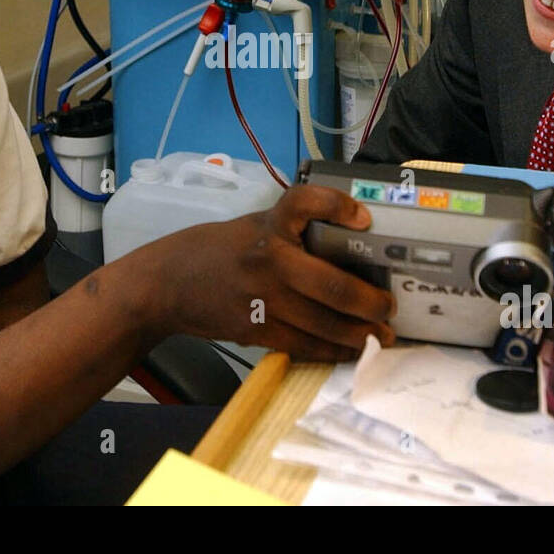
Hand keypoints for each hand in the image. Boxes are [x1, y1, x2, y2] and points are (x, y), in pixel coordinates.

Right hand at [140, 184, 396, 362]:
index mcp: (267, 228)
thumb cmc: (214, 250)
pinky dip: (332, 350)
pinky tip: (351, 350)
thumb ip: (290, 231)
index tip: (364, 219)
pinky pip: (303, 344)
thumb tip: (345, 240)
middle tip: (388, 306)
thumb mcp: (251, 226)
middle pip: (329, 284)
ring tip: (382, 336)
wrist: (165, 285)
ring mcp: (262, 301)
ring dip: (359, 334)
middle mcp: (268, 262)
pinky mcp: (255, 331)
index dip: (337, 206)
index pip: (304, 202)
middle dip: (368, 301)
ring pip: (322, 322)